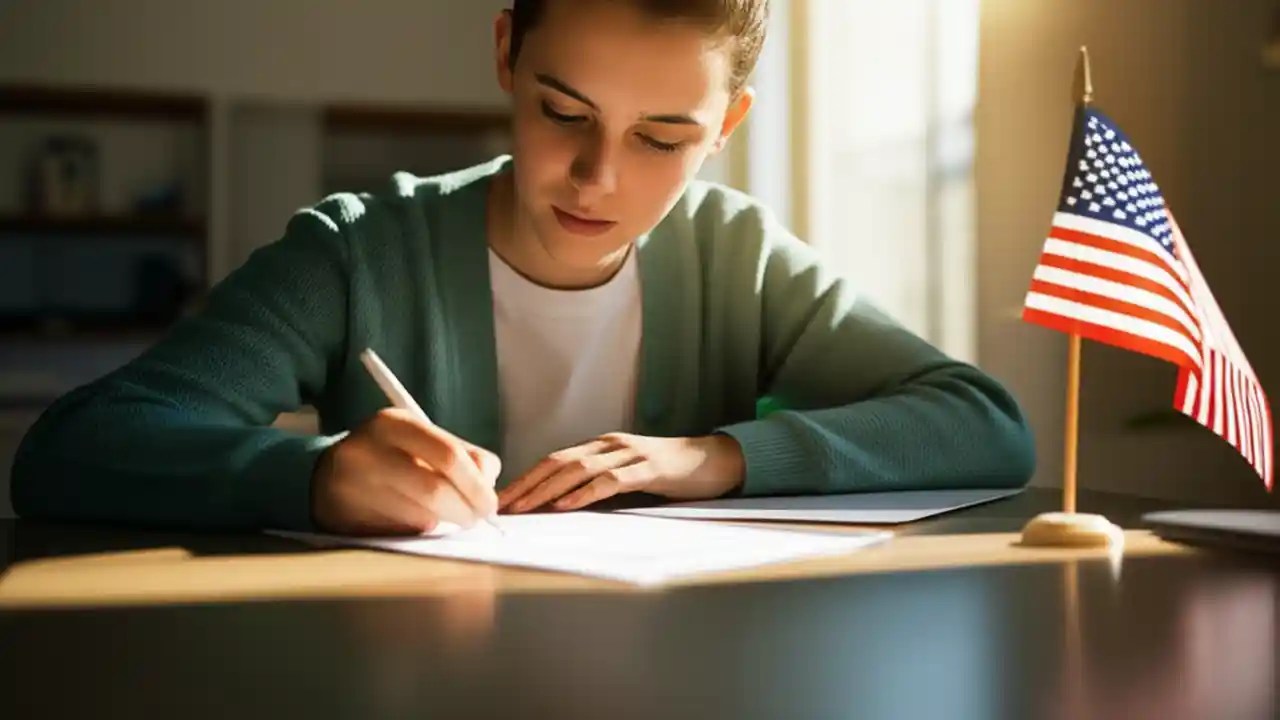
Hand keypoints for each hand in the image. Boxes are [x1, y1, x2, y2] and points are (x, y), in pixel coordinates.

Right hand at [311, 408, 500, 534]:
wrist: (327, 474)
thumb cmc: (392, 456)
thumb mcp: (423, 440)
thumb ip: (464, 455)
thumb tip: (488, 489)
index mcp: (395, 423)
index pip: (449, 455)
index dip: (477, 485)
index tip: (490, 504)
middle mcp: (370, 451)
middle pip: (435, 490)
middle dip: (466, 511)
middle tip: (476, 520)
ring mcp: (354, 486)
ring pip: (420, 516)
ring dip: (441, 522)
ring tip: (441, 515)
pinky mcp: (346, 517)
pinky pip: (400, 532)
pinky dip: (418, 530)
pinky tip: (410, 519)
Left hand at [497, 433, 744, 513]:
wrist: (713, 460)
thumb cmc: (668, 472)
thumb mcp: (627, 474)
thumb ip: (598, 483)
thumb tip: (561, 506)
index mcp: (601, 446)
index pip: (554, 459)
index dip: (527, 478)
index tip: (504, 498)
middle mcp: (610, 445)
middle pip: (558, 462)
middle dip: (528, 484)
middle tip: (504, 506)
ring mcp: (629, 454)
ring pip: (579, 469)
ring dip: (549, 490)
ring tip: (527, 508)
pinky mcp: (649, 468)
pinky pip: (611, 480)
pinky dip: (585, 492)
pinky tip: (567, 504)